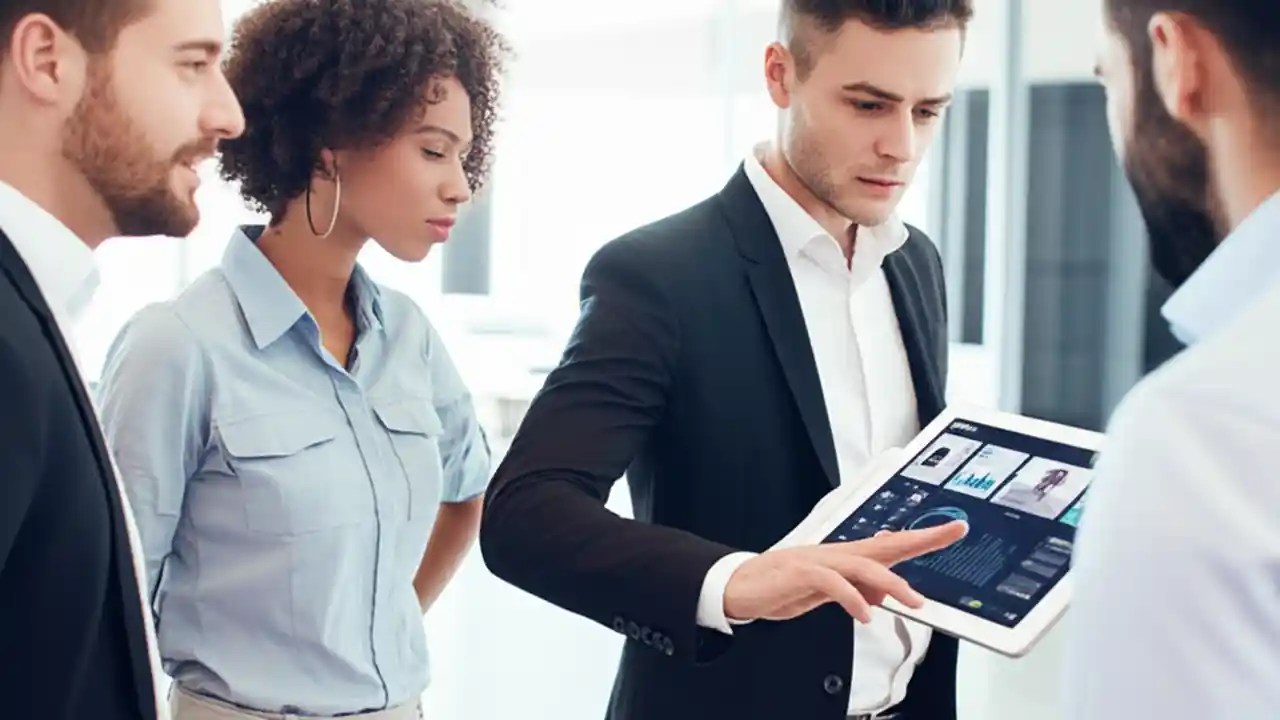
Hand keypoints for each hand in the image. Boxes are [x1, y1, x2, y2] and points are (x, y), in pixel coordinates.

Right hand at [723, 521, 966, 623]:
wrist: (739, 585)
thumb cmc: (781, 585)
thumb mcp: (825, 593)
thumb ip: (854, 591)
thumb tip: (879, 597)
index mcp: (845, 557)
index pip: (891, 544)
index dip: (923, 536)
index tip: (952, 529)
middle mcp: (836, 554)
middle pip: (885, 543)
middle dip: (920, 538)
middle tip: (950, 533)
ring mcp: (818, 561)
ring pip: (862, 565)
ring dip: (890, 582)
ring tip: (912, 601)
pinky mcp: (800, 574)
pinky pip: (832, 583)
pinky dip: (850, 598)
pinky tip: (863, 614)